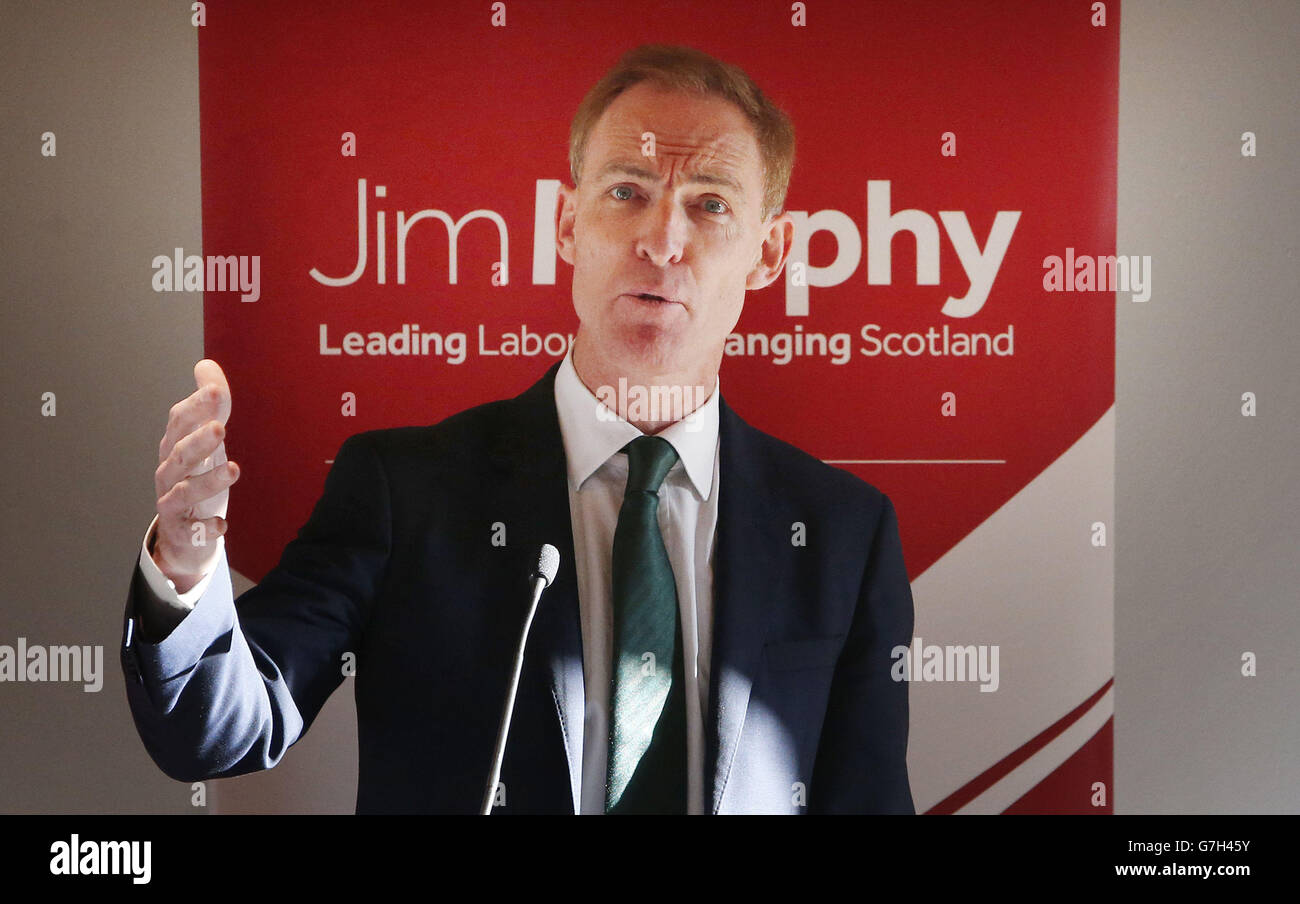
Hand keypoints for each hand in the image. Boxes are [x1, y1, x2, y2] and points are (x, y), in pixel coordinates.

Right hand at [152, 359, 239, 592]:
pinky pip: (193, 531)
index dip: (196, 407)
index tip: (216, 391)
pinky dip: (205, 528)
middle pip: (179, 455)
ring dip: (208, 481)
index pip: (180, 423)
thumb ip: (209, 405)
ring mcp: (173, 503)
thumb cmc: (193, 478)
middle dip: (197, 441)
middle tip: (219, 428)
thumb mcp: (202, 440)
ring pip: (185, 491)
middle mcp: (169, 474)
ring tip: (234, 470)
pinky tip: (222, 525)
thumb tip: (207, 364)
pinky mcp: (184, 532)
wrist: (181, 535)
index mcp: (174, 447)